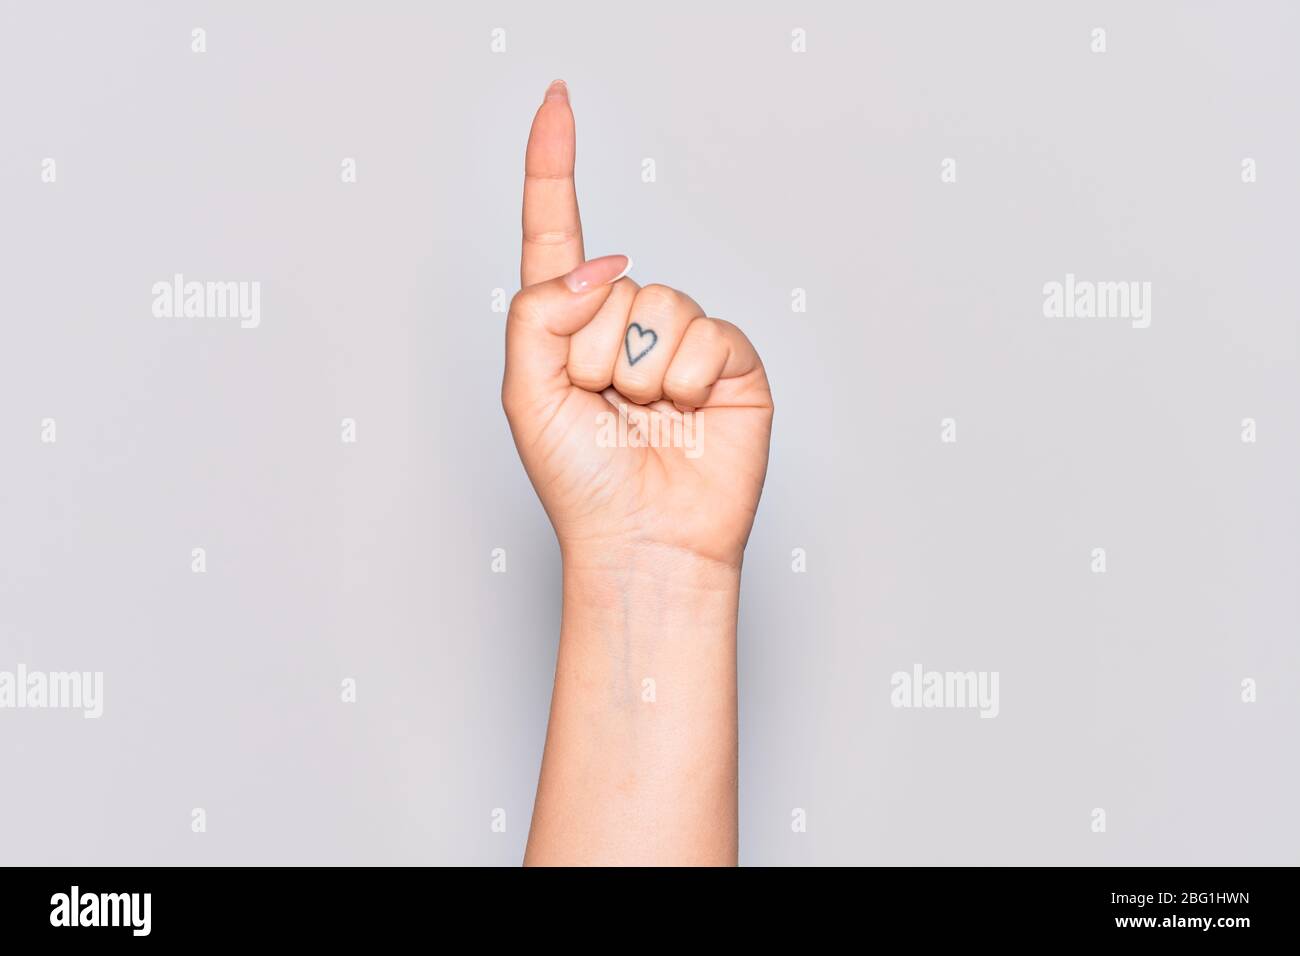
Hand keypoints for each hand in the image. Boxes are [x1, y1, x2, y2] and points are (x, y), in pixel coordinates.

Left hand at [502, 80, 773, 572]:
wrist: (644, 541)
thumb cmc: (581, 482)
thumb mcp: (525, 393)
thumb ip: (539, 310)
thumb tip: (607, 262)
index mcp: (568, 328)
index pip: (558, 231)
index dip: (553, 165)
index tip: (556, 98)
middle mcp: (624, 325)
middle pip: (611, 278)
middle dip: (597, 349)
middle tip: (606, 406)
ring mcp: (680, 342)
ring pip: (660, 302)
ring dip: (640, 369)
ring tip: (644, 415)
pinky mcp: (728, 363)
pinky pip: (707, 331)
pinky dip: (686, 375)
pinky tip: (685, 411)